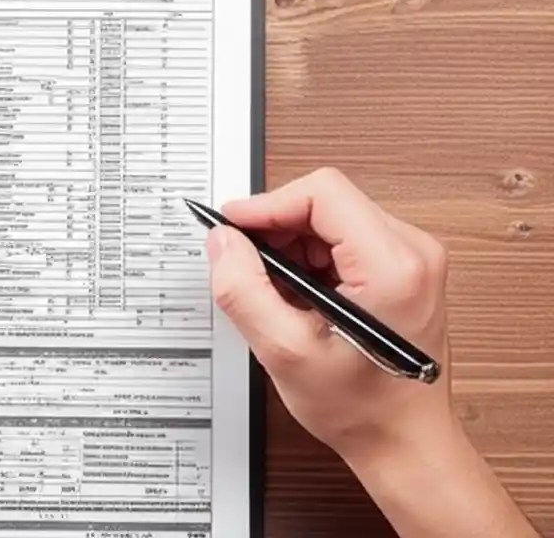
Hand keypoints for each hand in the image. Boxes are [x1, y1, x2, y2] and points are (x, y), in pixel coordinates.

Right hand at [205, 168, 538, 536]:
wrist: (404, 441)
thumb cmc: (363, 408)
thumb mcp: (284, 351)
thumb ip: (244, 289)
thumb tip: (222, 241)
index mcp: (393, 266)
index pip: (321, 193)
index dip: (266, 206)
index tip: (232, 228)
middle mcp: (413, 252)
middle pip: (325, 201)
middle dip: (276, 228)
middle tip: (245, 265)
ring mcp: (412, 258)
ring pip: (331, 218)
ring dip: (291, 246)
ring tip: (274, 291)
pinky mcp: (404, 268)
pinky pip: (344, 238)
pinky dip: (310, 258)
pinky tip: (297, 296)